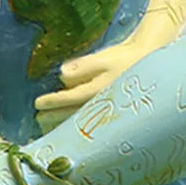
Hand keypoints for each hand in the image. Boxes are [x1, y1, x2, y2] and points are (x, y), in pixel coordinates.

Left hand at [34, 31, 161, 128]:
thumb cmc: (124, 58)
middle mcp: (102, 105)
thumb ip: (83, 66)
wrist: (147, 63)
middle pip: (73, 115)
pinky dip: (74, 122)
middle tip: (37, 119)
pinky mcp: (110, 112)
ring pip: (80, 121)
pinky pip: (88, 120)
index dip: (53, 101)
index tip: (37, 104)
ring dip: (63, 124)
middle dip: (54, 118)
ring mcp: (107, 111)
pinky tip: (67, 125)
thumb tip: (62, 75)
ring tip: (47, 126)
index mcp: (99, 92)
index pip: (70, 99)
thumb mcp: (103, 59)